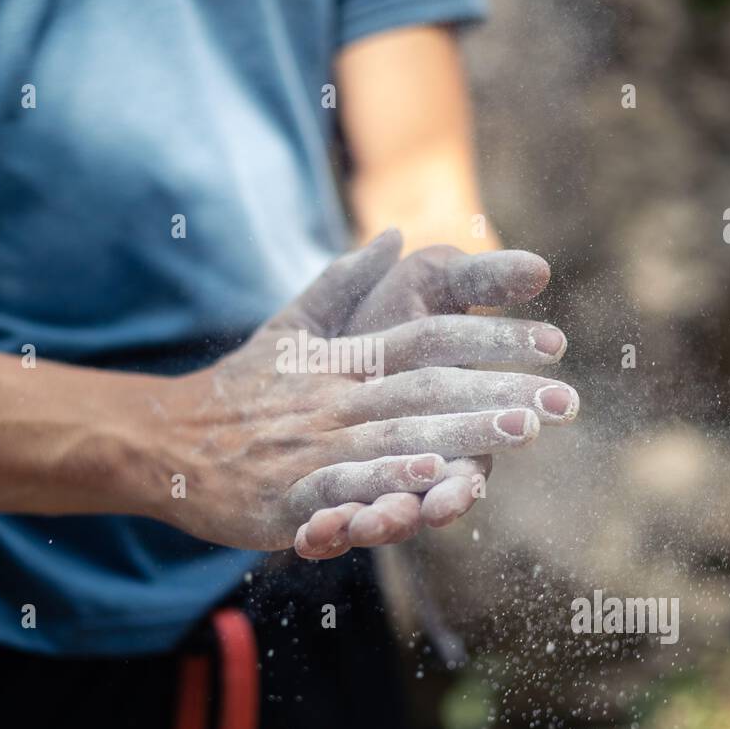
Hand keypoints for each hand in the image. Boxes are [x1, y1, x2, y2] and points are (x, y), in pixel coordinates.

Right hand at [147, 234, 569, 551]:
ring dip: (462, 430)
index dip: (488, 338)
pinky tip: (436, 474)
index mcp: (341, 358)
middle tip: (564, 397)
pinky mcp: (288, 493)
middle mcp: (334, 397)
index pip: (426, 338)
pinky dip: (389, 476)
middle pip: (425, 386)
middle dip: (498, 391)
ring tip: (524, 428)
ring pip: (396, 432)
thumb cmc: (239, 388)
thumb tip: (394, 235)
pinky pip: (344, 483)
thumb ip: (343, 282)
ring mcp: (311, 444)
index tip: (550, 342)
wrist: (166, 442)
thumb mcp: (289, 324)